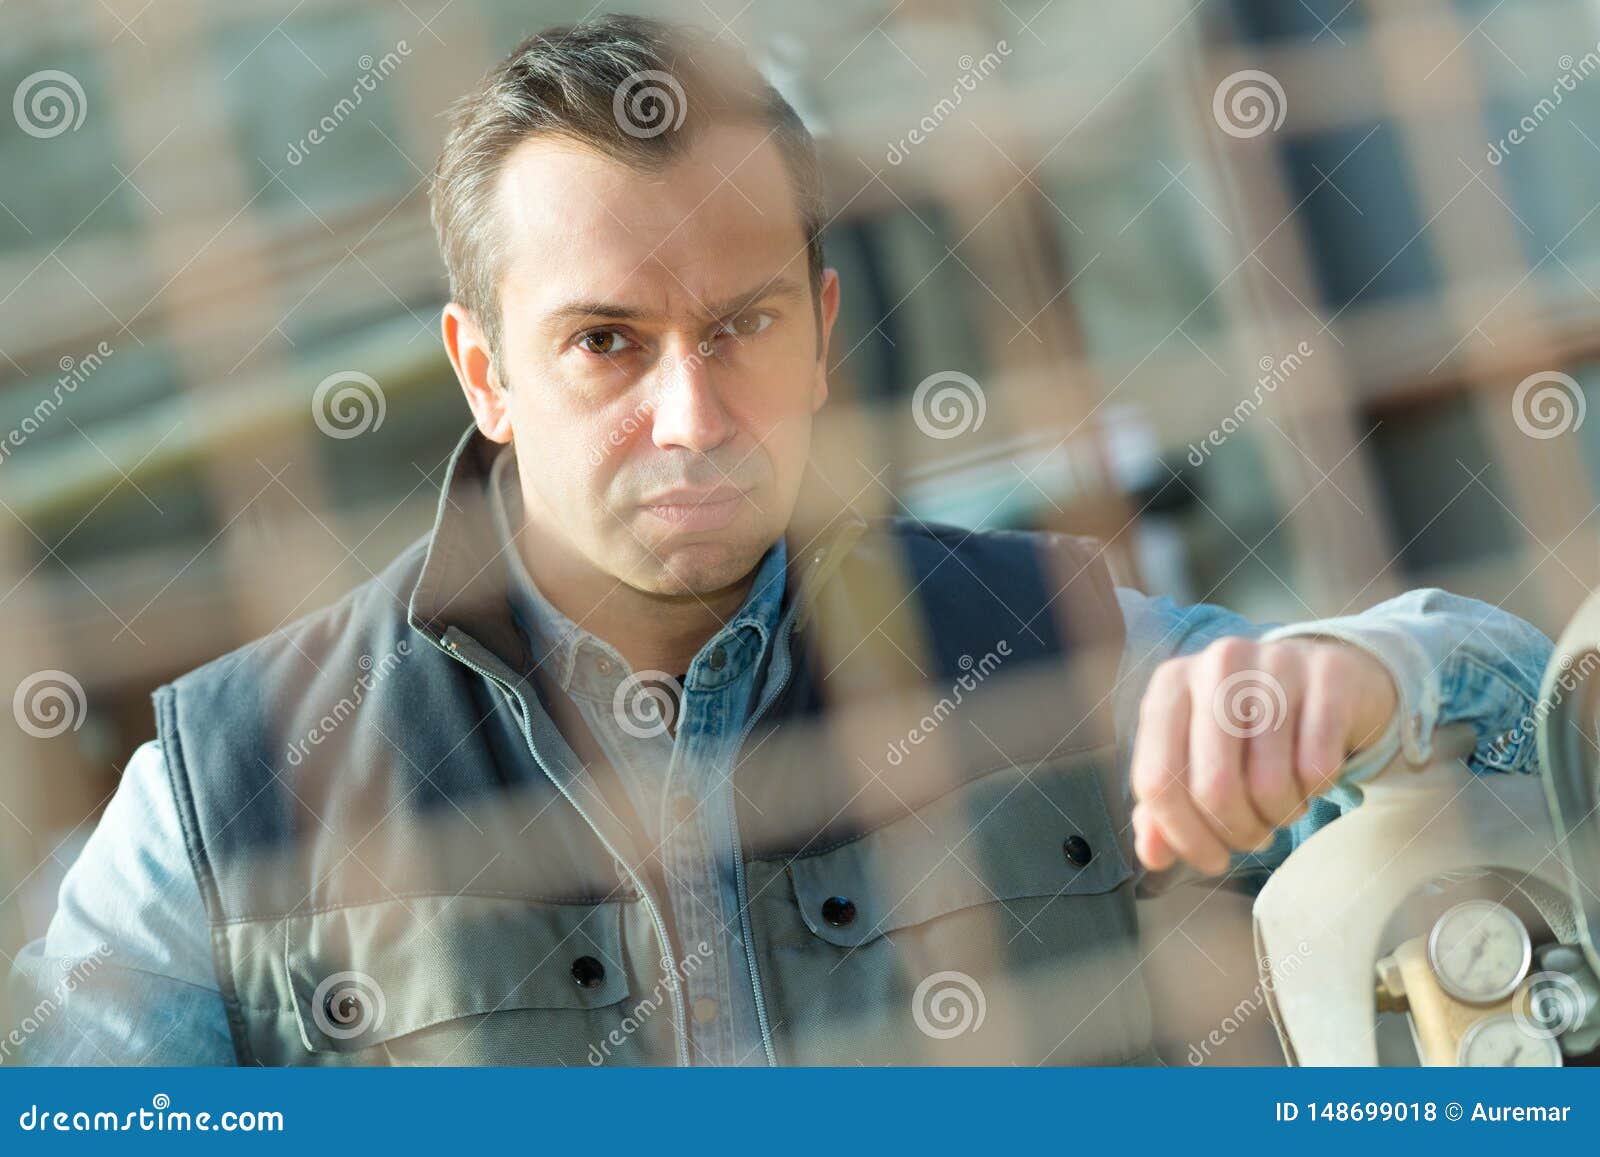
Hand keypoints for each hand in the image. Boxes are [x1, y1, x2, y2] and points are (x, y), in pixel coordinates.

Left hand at [1130, 636, 1397, 875]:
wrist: (1328, 678)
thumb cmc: (1250, 728)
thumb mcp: (1197, 755)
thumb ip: (1167, 805)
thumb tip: (1153, 855)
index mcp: (1171, 684)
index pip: (1156, 780)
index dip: (1183, 836)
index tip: (1212, 861)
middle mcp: (1218, 665)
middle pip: (1213, 788)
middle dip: (1238, 832)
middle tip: (1254, 836)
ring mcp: (1275, 663)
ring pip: (1269, 785)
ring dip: (1279, 815)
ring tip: (1282, 804)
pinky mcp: (1330, 675)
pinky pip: (1318, 768)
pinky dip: (1316, 791)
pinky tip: (1311, 780)